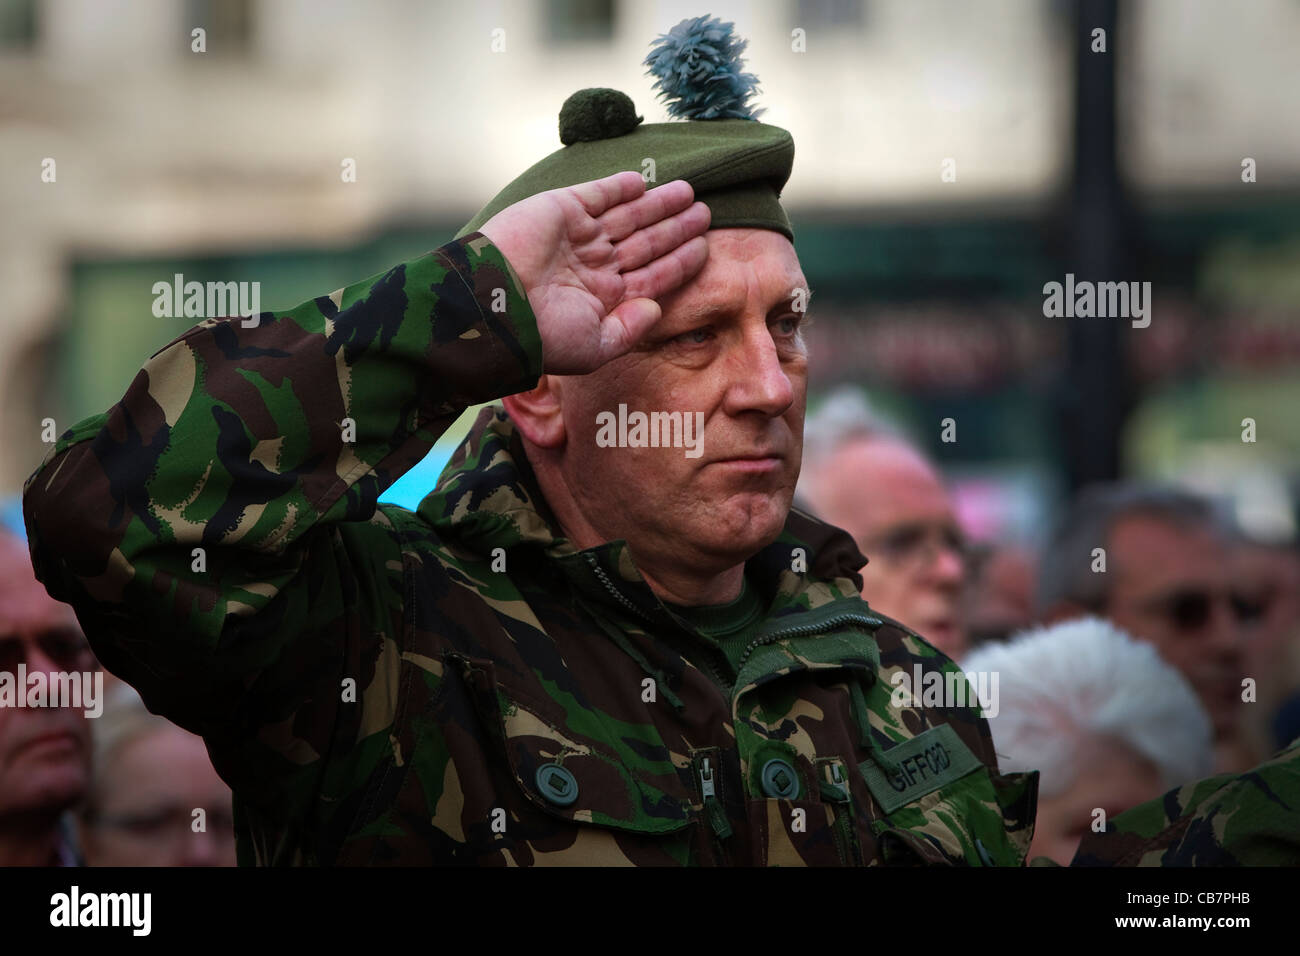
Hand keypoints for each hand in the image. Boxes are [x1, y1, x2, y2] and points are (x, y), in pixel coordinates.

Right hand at [479, 171, 709, 373]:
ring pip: (629, 216)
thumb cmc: (542, 337)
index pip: (652, 276)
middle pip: (646, 243)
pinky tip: (645, 183)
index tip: (705, 249)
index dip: (679, 262)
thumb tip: (656, 309)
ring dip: (658, 205)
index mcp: (603, 298)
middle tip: (705, 213)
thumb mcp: (593, 348)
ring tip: (689, 194)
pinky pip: (598, 194)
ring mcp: (578, 236)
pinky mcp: (561, 209)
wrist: (494, 304)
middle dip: (675, 229)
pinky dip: (620, 187)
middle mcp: (593, 265)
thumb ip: (628, 330)